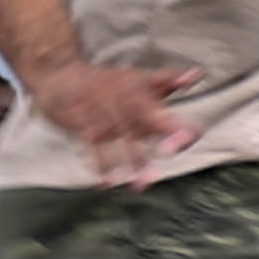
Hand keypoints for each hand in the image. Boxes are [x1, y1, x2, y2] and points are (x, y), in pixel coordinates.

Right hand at [33, 57, 200, 187]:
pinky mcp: (80, 121)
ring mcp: (100, 112)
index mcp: (140, 93)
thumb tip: (198, 73)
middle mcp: (122, 101)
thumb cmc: (107, 81)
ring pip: (117, 140)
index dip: (176, 124)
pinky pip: (90, 144)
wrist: (60, 72)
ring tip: (141, 186)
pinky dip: (98, 164)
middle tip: (165, 164)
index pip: (162, 110)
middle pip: (141, 125)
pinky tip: (106, 183)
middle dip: (156, 142)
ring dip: (128, 162)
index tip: (190, 136)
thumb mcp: (139, 77)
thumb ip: (169, 79)